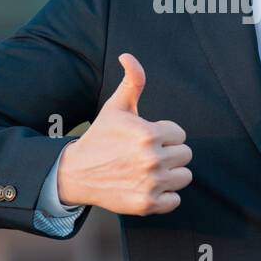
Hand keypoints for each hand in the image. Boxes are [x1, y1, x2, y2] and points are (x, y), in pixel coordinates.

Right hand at [56, 53, 192, 214]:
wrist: (76, 173)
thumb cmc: (100, 137)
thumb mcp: (116, 107)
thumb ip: (132, 81)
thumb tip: (128, 56)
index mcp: (149, 133)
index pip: (179, 134)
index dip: (164, 135)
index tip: (145, 139)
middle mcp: (152, 159)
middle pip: (185, 155)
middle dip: (169, 154)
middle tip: (145, 155)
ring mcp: (151, 183)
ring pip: (184, 177)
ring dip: (170, 175)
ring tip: (148, 170)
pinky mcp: (147, 204)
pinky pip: (175, 200)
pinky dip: (165, 197)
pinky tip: (147, 186)